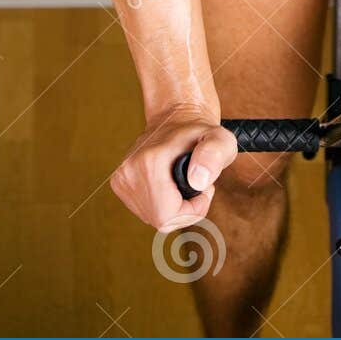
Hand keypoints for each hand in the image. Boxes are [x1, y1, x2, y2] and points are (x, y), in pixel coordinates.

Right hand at [110, 105, 236, 230]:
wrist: (175, 119)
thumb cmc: (200, 133)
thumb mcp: (220, 140)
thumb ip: (214, 156)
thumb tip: (197, 180)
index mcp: (150, 162)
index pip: (167, 217)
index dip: (191, 211)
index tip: (203, 189)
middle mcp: (129, 171)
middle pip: (160, 220)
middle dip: (184, 210)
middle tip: (196, 183)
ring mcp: (121, 178)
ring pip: (152, 217)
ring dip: (173, 208)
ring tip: (183, 182)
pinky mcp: (119, 183)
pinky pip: (145, 210)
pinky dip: (161, 204)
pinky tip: (169, 185)